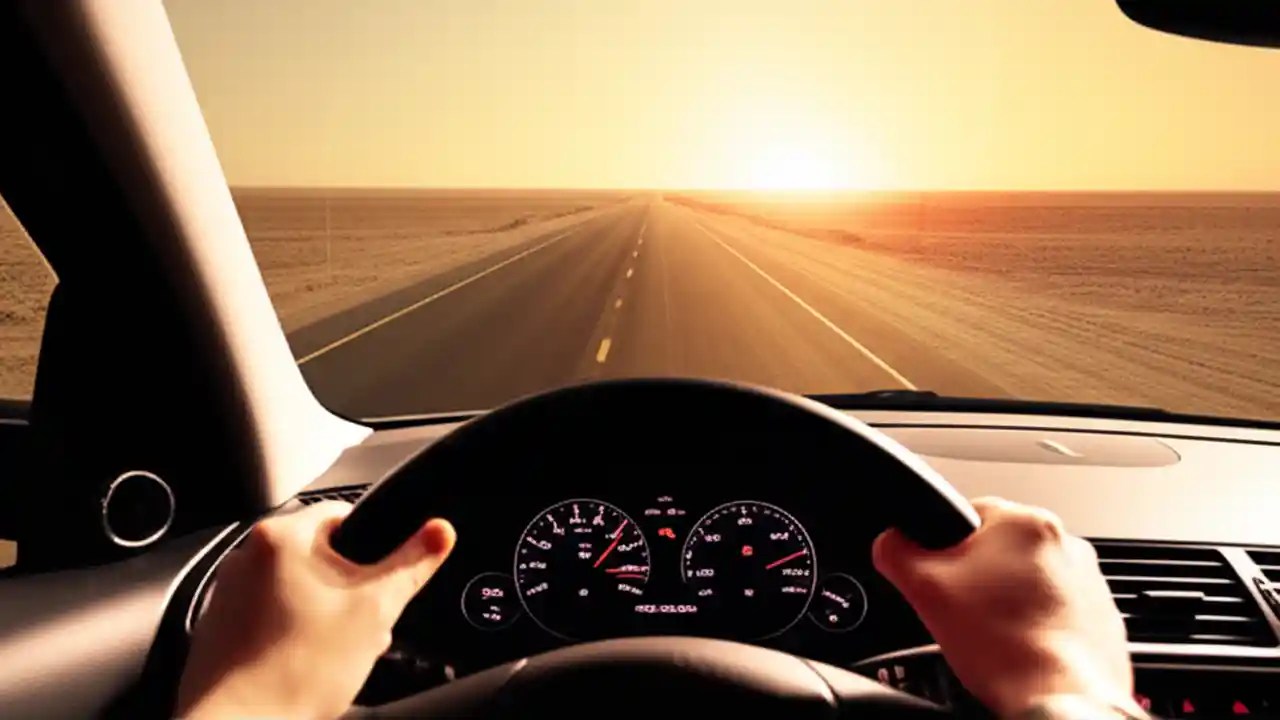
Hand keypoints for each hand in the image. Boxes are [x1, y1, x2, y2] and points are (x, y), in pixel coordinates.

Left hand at [176, 501, 455, 719]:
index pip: (345, 514)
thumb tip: (440, 531)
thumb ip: (411, 564)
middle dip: (349, 589)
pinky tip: (306, 662)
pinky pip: (269, 616)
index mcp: (282, 536)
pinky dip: (291, 633)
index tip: (381, 581)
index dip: (374, 548)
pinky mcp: (220, 626)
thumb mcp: (375, 609)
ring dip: (322, 612)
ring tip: (335, 651)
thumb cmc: (297, 670)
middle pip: (320, 556)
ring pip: (295, 588)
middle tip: (362, 625)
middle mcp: (246, 555)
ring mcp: (227, 592)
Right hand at [872, 497, 1141, 718]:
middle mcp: (1068, 543)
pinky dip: (1038, 627)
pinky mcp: (1102, 617)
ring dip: (1009, 603)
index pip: (967, 515)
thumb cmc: (1002, 644)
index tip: (944, 582)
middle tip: (965, 612)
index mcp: (1026, 522)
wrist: (1060, 698)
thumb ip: (896, 551)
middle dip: (979, 579)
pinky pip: (1057, 613)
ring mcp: (1091, 582)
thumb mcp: (924, 589)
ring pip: (1028, 582)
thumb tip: (891, 542)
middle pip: (999, 552)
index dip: (944, 551)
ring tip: (995, 635)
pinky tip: (1021, 648)